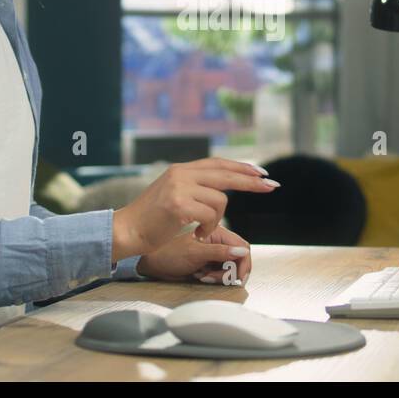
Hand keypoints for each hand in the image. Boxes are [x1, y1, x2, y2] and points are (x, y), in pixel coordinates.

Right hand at [112, 158, 276, 260]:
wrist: (127, 231)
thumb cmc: (151, 219)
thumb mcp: (173, 194)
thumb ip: (194, 187)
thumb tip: (220, 187)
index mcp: (180, 170)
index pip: (218, 163)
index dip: (241, 167)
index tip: (261, 173)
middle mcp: (181, 174)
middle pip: (226, 174)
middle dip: (252, 181)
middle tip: (271, 187)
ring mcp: (179, 188)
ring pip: (220, 200)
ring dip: (217, 220)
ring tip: (201, 230)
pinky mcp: (179, 205)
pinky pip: (210, 215)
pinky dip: (208, 227)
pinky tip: (196, 234)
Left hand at [137, 226, 252, 284]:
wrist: (152, 264)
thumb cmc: (167, 254)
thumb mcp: (195, 254)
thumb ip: (219, 253)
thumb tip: (241, 252)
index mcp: (216, 232)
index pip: (242, 246)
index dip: (243, 263)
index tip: (239, 278)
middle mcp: (217, 240)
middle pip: (238, 258)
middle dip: (230, 271)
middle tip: (216, 279)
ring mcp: (213, 252)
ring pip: (230, 267)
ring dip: (221, 276)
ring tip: (204, 277)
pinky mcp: (208, 262)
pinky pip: (220, 272)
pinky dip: (214, 277)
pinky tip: (201, 276)